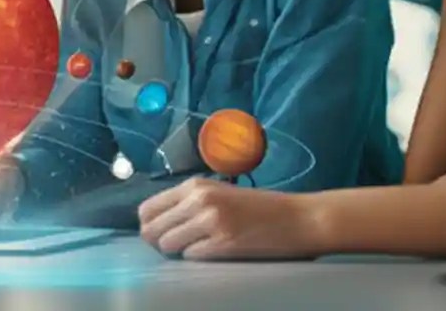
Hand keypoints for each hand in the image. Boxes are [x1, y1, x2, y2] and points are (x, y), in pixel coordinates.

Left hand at [138, 177, 319, 259]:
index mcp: (195, 186)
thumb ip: (188, 203)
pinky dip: (198, 258)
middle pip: (152, 229)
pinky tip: (215, 252)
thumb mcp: (219, 194)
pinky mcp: (224, 243)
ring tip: (199, 247)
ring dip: (179, 251)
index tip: (162, 233)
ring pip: (168, 245)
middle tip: (178, 246)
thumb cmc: (259, 207)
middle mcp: (198, 200)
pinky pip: (191, 256)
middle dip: (159, 242)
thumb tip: (156, 223)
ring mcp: (211, 221)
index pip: (147, 208)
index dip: (150, 225)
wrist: (298, 218)